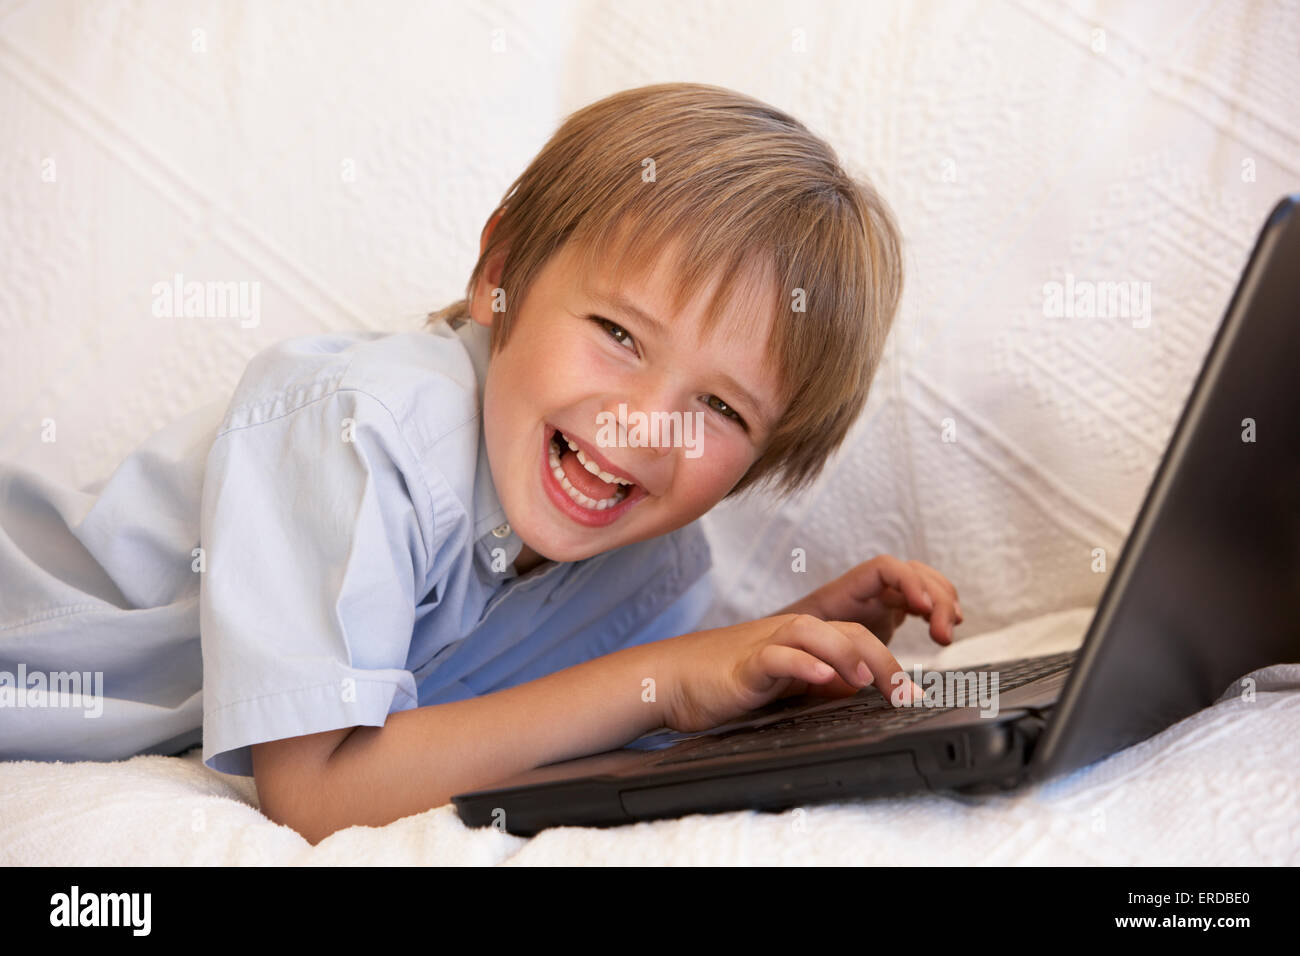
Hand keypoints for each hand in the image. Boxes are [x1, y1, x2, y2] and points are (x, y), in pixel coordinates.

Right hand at [654, 613, 924, 733]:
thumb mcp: (782, 685)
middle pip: (845, 629)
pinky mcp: (743, 664)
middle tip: (904, 693)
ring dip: (846, 653)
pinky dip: (801, 664)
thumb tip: (853, 689)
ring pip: (813, 631)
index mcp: (803, 640)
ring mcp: (765, 645)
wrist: (671, 679)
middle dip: (882, 658)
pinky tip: (822, 678)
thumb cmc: (725, 682)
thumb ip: (817, 682)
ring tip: (868, 680)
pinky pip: (775, 656)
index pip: (857, 636)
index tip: (912, 695)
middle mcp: (788, 635)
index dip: (889, 661)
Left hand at [783, 555, 962, 647]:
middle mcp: (870, 587)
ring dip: (944, 604)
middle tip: (943, 636)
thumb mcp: (806, 643)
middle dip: (936, 599)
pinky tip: (944, 630)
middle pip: (914, 573)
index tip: (922, 608)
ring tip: (946, 634)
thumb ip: (823, 649)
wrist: (794, 639)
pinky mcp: (893, 610)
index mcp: (848, 589)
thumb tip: (838, 670)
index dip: (908, 582)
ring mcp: (884, 596)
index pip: (884, 568)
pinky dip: (940, 611)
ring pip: (925, 583)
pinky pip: (925, 600)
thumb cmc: (796, 640)